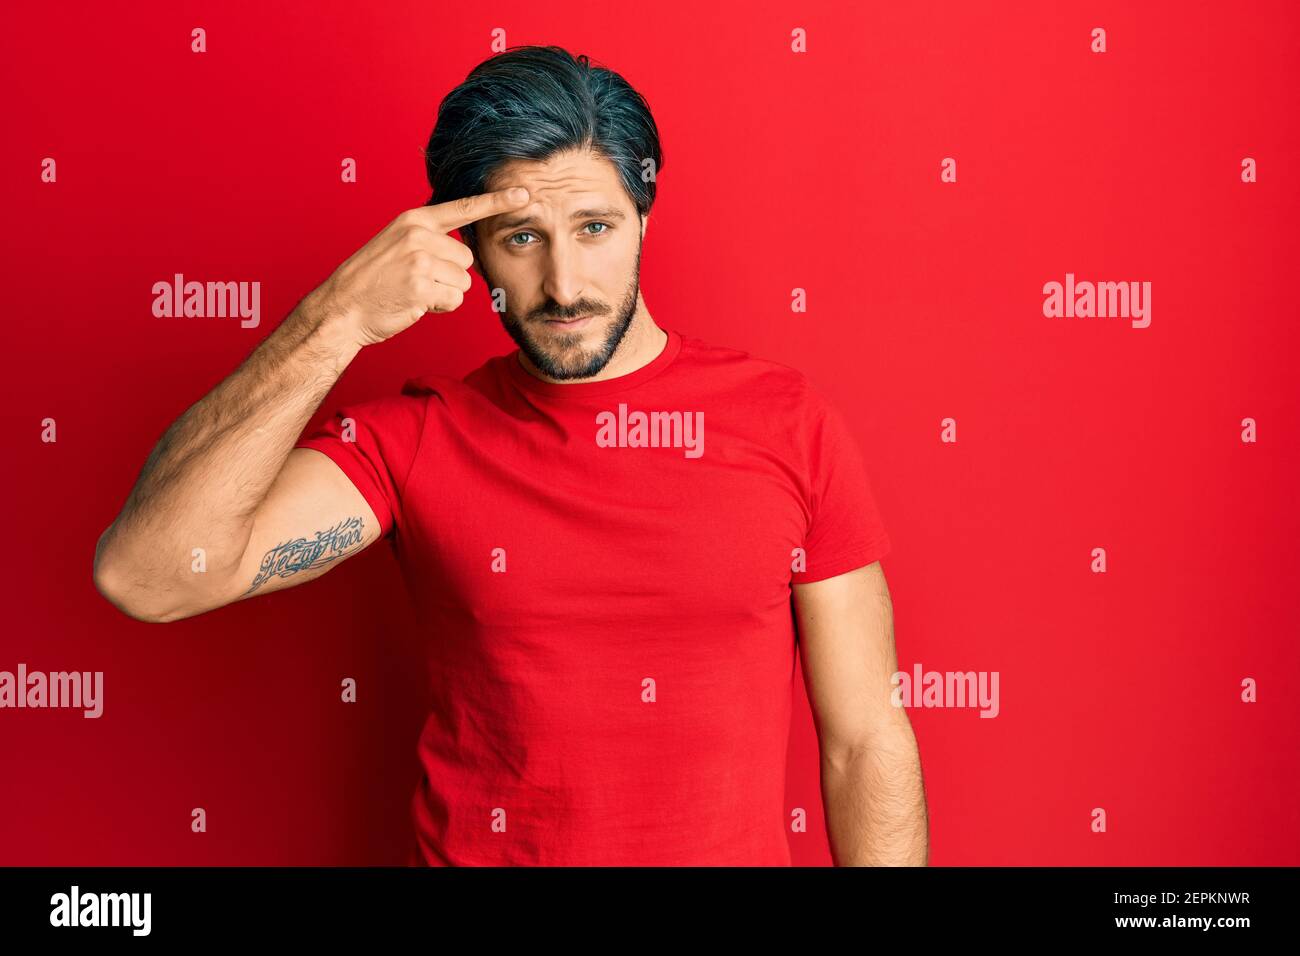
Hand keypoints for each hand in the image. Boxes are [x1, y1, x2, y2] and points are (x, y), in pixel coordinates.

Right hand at [310, 187, 529, 346]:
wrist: (341, 307)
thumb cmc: (372, 281)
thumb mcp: (396, 244)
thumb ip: (428, 239)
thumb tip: (464, 251)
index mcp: (414, 221)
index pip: (464, 208)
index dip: (497, 201)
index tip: (525, 193)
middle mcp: (419, 235)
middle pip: (468, 259)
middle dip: (450, 275)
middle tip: (417, 281)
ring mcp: (419, 261)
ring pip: (463, 282)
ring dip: (445, 293)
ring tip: (414, 291)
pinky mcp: (421, 287)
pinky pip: (454, 299)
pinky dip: (440, 308)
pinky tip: (415, 303)